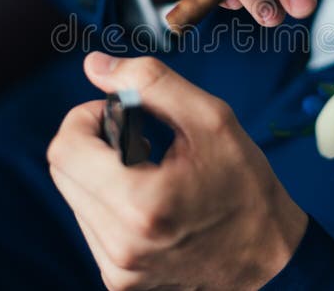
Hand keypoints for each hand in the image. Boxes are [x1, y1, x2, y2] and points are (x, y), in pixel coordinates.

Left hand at [47, 52, 307, 289]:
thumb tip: (95, 65)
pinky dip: (109, 202)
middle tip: (138, 138)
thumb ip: (149, 82)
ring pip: (73, 197)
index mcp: (141, 204)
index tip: (121, 112)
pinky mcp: (121, 281)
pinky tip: (147, 199)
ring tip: (147, 171)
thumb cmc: (246, 186)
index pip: (66, 147)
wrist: (271, 256)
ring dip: (100, 172)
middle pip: (62, 171)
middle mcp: (121, 245)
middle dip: (92, 142)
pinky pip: (90, 224)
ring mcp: (118, 269)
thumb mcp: (210, 119)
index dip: (86, 116)